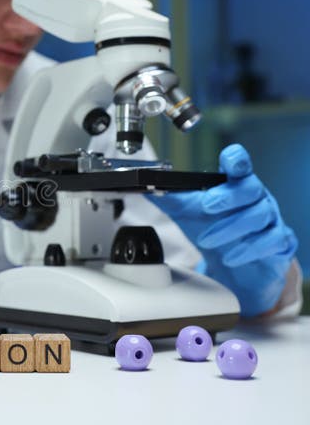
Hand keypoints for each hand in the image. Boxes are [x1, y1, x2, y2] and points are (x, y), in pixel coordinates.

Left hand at [146, 144, 297, 316]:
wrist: (234, 265)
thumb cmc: (215, 229)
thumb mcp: (188, 213)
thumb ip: (170, 198)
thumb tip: (145, 187)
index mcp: (234, 184)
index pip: (240, 165)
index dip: (236, 160)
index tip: (230, 159)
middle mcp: (255, 198)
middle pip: (250, 188)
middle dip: (227, 196)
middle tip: (206, 206)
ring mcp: (269, 218)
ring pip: (258, 216)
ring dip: (230, 228)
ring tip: (207, 239)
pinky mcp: (278, 241)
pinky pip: (271, 241)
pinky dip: (249, 249)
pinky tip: (231, 257)